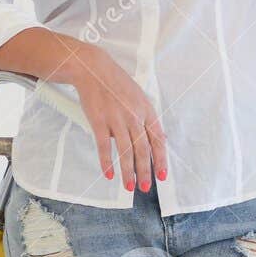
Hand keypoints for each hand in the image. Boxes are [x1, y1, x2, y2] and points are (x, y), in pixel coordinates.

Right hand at [69, 46, 167, 191]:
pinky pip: (104, 146)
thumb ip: (148, 118)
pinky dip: (106, 162)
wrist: (93, 68)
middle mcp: (134, 116)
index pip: (157, 140)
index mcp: (146, 110)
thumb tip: (161, 137)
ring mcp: (116, 119)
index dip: (160, 159)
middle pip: (143, 149)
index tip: (162, 176)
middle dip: (145, 171)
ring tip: (129, 187)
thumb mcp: (139, 97)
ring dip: (128, 172)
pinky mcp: (99, 121)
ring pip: (125, 151)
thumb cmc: (116, 83)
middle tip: (145, 188)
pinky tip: (109, 174)